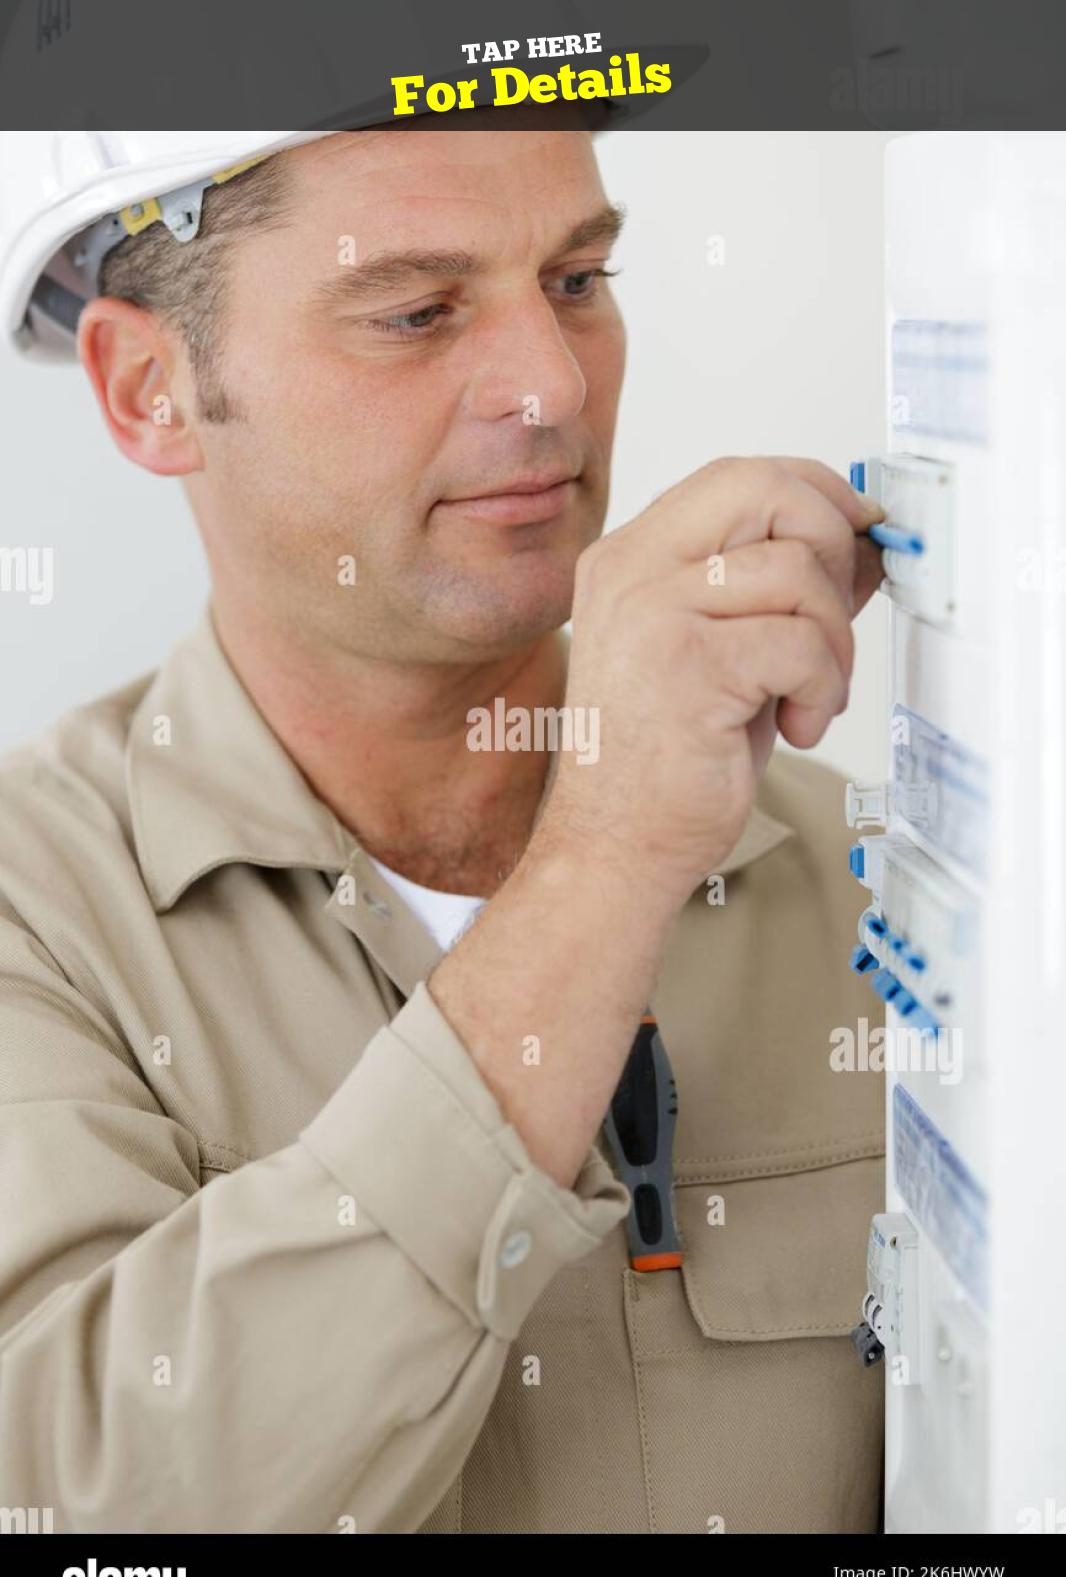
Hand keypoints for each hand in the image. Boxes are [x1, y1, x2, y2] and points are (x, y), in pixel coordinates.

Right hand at [535, 455, 884, 914]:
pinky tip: (795, 725)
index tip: (856, 529)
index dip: (813, 492)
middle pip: (764, 489)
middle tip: (834, 614)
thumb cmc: (664, 760)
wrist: (613, 847)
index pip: (737, 476)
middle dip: (829, 543)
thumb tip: (861, 544)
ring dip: (832, 641)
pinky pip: (800, 641)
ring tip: (808, 695)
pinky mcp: (686, 663)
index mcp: (629, 558)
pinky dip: (822, 687)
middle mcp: (629, 570)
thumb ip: (774, 591)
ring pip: (795, 570)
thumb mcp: (723, 650)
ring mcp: (651, 612)